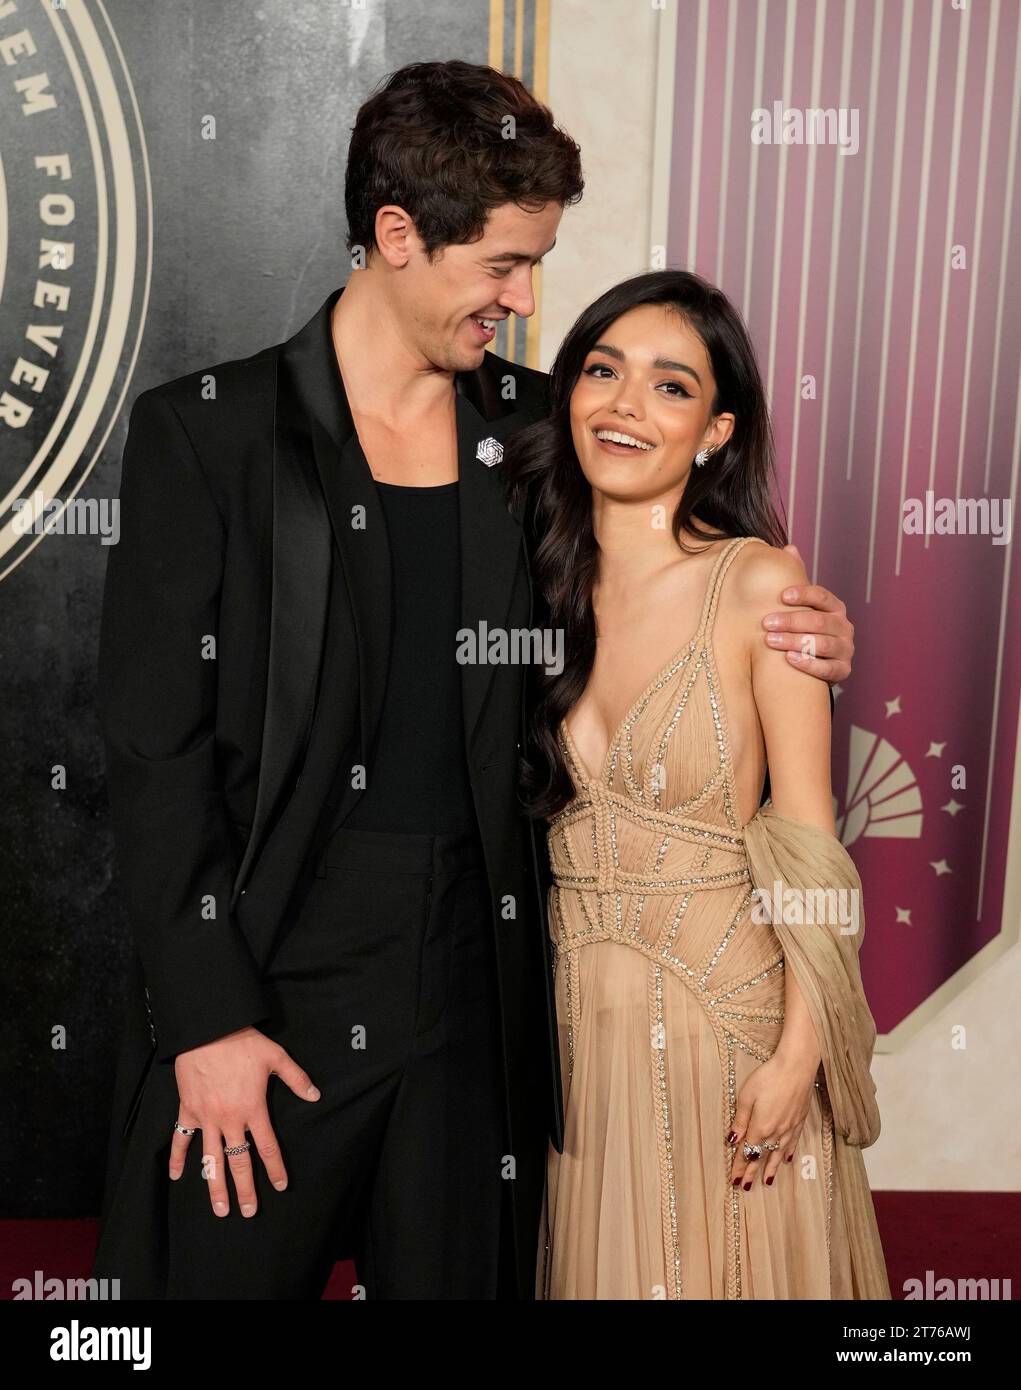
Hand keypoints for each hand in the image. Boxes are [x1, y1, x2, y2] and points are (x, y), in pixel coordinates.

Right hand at [170, 1027, 320, 1217]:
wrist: (208, 1029)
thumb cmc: (243, 1042)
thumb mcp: (276, 1056)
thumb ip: (296, 1078)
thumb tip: (315, 1095)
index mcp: (253, 1109)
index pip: (267, 1147)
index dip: (275, 1168)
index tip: (280, 1186)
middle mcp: (230, 1119)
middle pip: (239, 1162)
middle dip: (245, 1189)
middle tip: (249, 1212)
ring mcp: (206, 1117)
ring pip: (211, 1159)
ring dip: (214, 1186)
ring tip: (220, 1209)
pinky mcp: (188, 1110)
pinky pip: (181, 1139)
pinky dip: (178, 1158)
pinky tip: (176, 1176)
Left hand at [726, 1049, 818, 1190]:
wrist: (797, 1066)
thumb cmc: (769, 1077)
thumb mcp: (747, 1096)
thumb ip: (740, 1120)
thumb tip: (732, 1140)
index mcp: (760, 1127)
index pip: (747, 1152)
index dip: (739, 1166)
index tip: (734, 1180)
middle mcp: (776, 1131)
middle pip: (762, 1156)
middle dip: (752, 1173)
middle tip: (745, 1187)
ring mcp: (789, 1127)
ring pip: (778, 1154)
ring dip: (770, 1168)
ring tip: (766, 1182)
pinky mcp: (799, 1120)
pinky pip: (792, 1143)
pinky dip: (787, 1154)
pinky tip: (785, 1160)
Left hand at [761, 543, 853, 683]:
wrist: (816, 663)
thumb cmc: (803, 630)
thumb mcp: (801, 606)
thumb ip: (796, 580)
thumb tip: (789, 548)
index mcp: (835, 608)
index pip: (822, 597)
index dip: (804, 595)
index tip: (781, 596)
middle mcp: (844, 627)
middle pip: (819, 622)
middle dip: (791, 621)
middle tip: (766, 623)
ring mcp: (846, 649)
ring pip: (822, 645)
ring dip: (794, 641)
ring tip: (770, 641)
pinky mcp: (843, 670)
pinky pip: (828, 669)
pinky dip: (808, 664)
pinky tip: (789, 659)